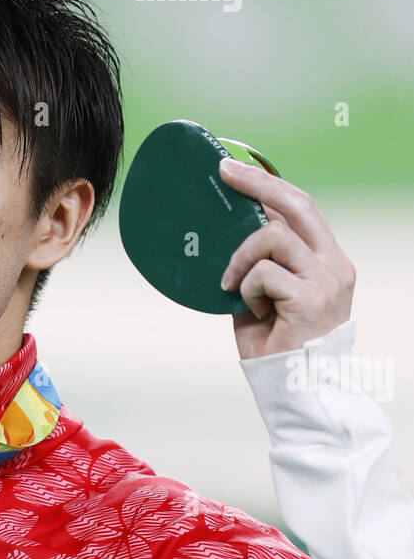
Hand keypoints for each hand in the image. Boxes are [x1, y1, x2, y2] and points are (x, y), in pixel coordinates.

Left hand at [217, 157, 355, 359]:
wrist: (294, 389)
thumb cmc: (276, 346)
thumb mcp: (267, 294)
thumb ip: (261, 263)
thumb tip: (233, 228)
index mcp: (328, 260)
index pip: (302, 208)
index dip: (269, 185)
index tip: (236, 169)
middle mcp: (334, 264)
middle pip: (297, 204)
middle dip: (257, 183)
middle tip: (224, 173)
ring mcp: (326, 280)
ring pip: (272, 237)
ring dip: (241, 259)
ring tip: (234, 286)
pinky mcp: (310, 298)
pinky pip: (263, 274)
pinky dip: (247, 289)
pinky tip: (254, 310)